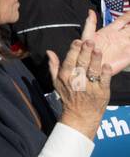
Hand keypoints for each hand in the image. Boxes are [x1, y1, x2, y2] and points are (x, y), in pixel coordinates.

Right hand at [49, 19, 110, 137]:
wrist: (80, 115)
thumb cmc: (68, 96)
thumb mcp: (56, 82)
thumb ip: (53, 66)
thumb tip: (49, 52)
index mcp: (65, 77)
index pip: (69, 61)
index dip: (74, 50)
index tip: (77, 41)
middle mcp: (77, 82)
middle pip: (81, 64)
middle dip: (85, 52)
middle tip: (89, 41)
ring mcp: (90, 87)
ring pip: (93, 71)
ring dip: (96, 60)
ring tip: (98, 50)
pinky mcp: (102, 92)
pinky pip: (104, 81)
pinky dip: (106, 73)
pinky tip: (107, 65)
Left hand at [90, 8, 129, 74]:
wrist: (89, 66)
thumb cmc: (87, 51)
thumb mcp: (87, 35)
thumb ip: (90, 23)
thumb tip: (90, 11)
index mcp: (110, 31)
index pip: (123, 20)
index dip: (129, 14)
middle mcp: (119, 37)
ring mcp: (124, 45)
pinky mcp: (128, 55)